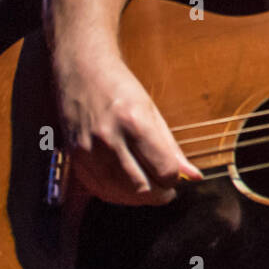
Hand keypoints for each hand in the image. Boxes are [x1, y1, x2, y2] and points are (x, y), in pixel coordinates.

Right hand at [54, 50, 201, 205]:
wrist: (81, 70)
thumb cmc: (120, 88)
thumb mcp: (152, 112)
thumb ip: (172, 148)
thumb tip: (194, 176)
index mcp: (134, 123)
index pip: (163, 170)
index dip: (173, 179)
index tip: (174, 176)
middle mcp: (109, 138)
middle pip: (141, 188)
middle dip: (159, 195)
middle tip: (165, 190)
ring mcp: (88, 150)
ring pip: (119, 194)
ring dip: (138, 198)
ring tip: (148, 188)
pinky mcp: (74, 157)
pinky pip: (99, 189)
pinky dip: (116, 195)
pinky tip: (125, 187)